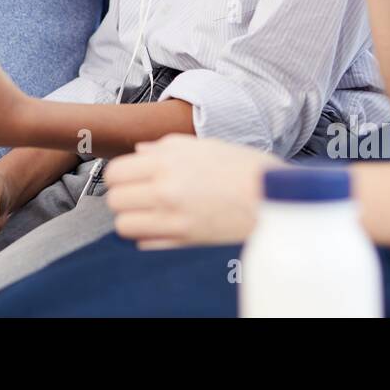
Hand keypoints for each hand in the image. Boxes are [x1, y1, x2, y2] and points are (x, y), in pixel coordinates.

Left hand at [103, 134, 284, 248]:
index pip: (115, 173)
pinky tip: (166, 226)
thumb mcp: (203, 145)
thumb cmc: (244, 168)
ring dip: (133, 219)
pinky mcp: (185, 243)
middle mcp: (166, 190)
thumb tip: (139, 152)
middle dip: (124, 197)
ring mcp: (174, 220)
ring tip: (151, 212)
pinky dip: (149, 236)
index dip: (120, 176)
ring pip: (124, 225)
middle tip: (139, 194)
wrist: (274, 196)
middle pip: (115, 200)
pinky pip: (145, 244)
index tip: (128, 178)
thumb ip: (165, 147)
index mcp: (168, 162)